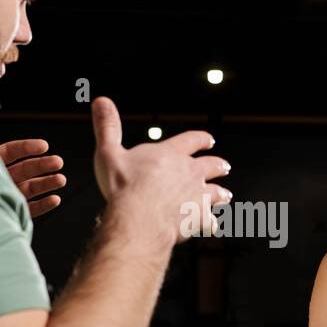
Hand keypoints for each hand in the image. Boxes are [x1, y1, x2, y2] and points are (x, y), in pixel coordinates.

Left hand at [0, 139, 65, 217]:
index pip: (9, 152)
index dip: (27, 148)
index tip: (44, 146)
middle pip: (23, 169)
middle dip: (42, 165)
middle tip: (58, 162)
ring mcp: (6, 197)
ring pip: (29, 188)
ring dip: (46, 183)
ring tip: (61, 180)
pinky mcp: (11, 215)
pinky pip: (29, 209)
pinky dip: (42, 205)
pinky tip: (55, 199)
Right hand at [90, 96, 231, 245]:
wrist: (138, 218)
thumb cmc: (123, 186)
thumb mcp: (109, 152)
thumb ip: (107, 127)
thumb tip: (100, 100)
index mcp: (170, 154)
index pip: (191, 140)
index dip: (201, 139)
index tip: (209, 140)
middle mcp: (189, 172)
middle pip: (210, 165)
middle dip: (218, 166)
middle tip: (225, 166)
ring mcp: (197, 195)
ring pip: (216, 193)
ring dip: (221, 194)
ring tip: (225, 196)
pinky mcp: (198, 217)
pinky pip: (210, 221)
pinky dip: (211, 223)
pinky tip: (212, 226)